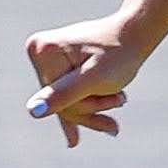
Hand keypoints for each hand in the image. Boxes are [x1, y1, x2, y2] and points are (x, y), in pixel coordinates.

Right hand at [23, 15, 147, 149]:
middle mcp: (39, 49)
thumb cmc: (119, 54)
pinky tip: (82, 134)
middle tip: (122, 100)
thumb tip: (33, 111)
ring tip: (120, 99)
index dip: (87, 106)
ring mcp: (46, 55)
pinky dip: (84, 105)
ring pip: (64, 99)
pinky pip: (65, 93)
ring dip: (93, 106)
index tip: (119, 100)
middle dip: (90, 107)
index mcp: (43, 50)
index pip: (56, 99)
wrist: (134, 33)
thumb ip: (64, 95)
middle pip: (58, 99)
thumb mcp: (94, 79)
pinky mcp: (56, 61)